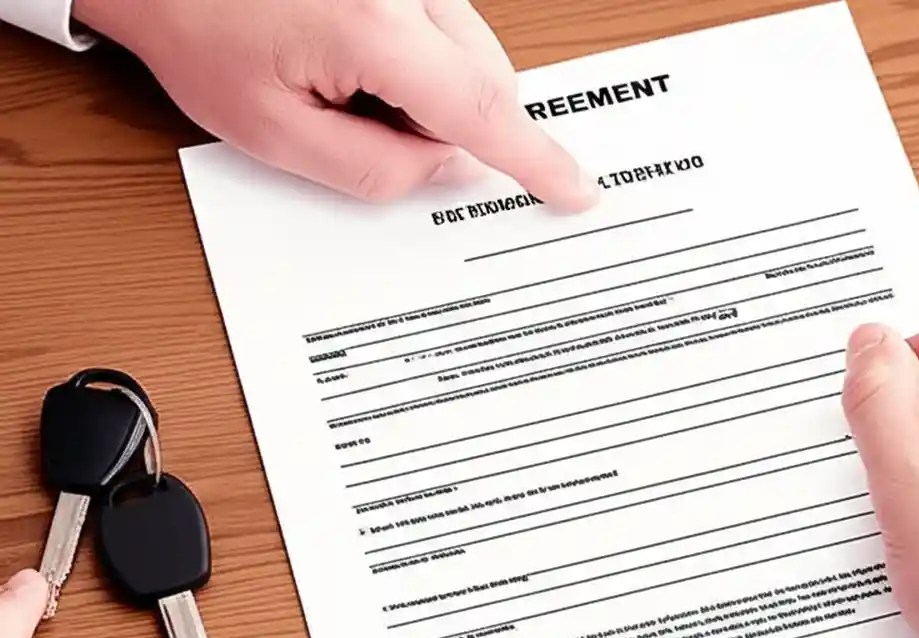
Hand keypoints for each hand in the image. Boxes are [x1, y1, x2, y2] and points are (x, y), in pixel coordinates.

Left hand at [71, 0, 599, 206]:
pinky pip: (451, 25)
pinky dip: (425, 57)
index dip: (536, 160)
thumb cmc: (201, 28)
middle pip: (487, 80)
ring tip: (349, 76)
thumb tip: (447, 172)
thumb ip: (373, 169)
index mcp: (374, 28)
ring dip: (435, 88)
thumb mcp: (274, 133)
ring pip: (474, 52)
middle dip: (450, 125)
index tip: (575, 189)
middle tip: (370, 124)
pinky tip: (359, 52)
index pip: (482, 110)